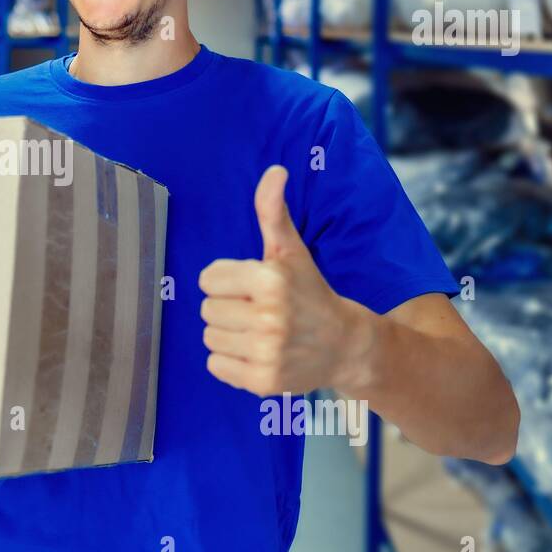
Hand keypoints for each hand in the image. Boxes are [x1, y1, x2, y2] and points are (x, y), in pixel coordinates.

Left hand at [198, 165, 374, 396]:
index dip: (227, 281)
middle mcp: (269, 317)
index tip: (252, 287)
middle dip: (228, 307)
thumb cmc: (309, 292)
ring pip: (209, 337)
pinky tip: (255, 353)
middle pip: (207, 309)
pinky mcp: (263, 381)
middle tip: (258, 311)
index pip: (208, 278)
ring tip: (257, 332)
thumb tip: (274, 170)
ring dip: (227, 334)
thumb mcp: (291, 251)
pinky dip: (229, 360)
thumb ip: (273, 212)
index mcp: (270, 280)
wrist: (345, 345)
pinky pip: (215, 365)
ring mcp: (266, 352)